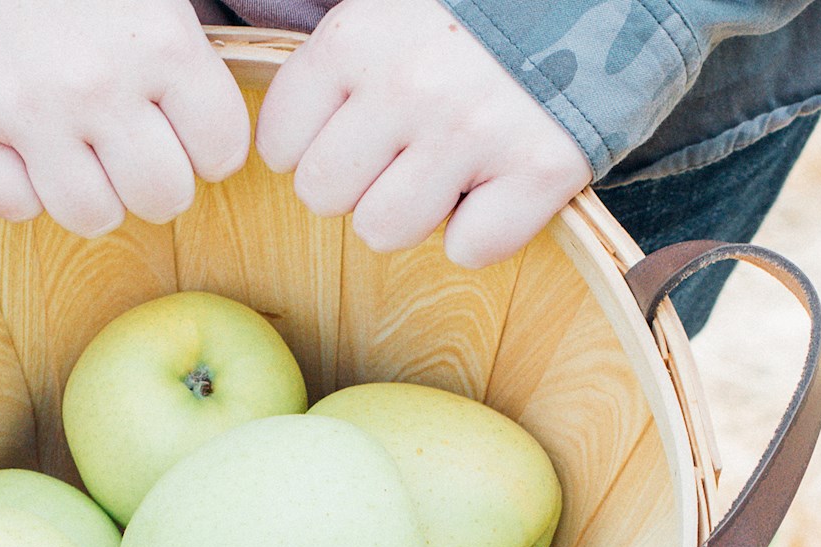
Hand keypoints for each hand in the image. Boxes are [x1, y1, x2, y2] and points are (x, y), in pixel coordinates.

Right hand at [0, 0, 249, 236]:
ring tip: (76, 152)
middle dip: (154, 181)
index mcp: (160, 41)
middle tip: (131, 152)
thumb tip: (202, 113)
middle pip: (162, 197)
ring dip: (91, 194)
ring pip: (91, 216)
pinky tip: (19, 147)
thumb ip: (176, 43)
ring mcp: (23, 110)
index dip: (207, 150)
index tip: (186, 137)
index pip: (220, 149)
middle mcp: (97, 85)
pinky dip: (22, 189)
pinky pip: (14, 207)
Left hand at [255, 0, 592, 267]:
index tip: (353, 130)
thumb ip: (338, 64)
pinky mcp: (541, 168)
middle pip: (323, 197)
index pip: (280, 144)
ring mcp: (475, 130)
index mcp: (357, 37)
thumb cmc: (485, 7)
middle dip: (356, 185)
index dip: (313, 148)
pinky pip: (469, 249)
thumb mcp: (391, 7)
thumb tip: (290, 147)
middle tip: (403, 153)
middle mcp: (407, 85)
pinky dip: (485, 229)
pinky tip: (502, 182)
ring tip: (450, 167)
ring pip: (384, 232)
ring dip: (414, 213)